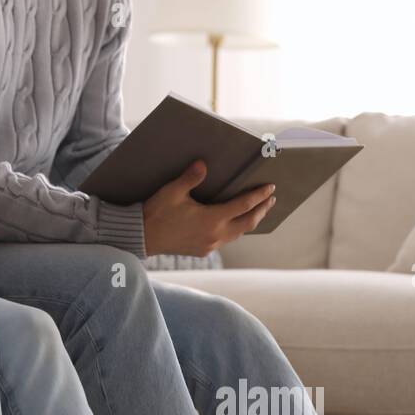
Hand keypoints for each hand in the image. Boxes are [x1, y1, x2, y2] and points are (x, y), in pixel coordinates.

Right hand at [142, 160, 275, 256]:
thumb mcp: (173, 191)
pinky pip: (227, 239)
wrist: (142, 237)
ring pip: (239, 233)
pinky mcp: (203, 250)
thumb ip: (191, 178)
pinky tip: (236, 223)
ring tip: (259, 211)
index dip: (259, 196)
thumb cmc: (157, 212)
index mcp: (212, 219)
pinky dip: (236, 229)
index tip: (270, 188)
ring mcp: (210, 245)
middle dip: (262, 210)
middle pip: (248, 223)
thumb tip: (203, 164)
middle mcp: (215, 235)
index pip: (243, 205)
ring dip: (250, 221)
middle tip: (271, 199)